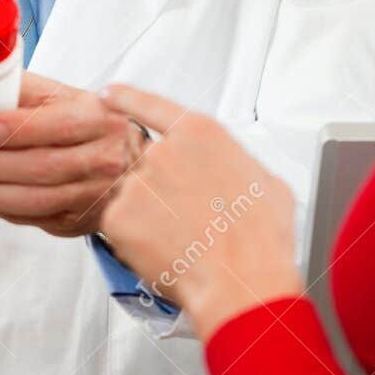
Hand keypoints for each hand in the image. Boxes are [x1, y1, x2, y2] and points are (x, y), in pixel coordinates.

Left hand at [0, 72, 145, 236]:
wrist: (133, 167)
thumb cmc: (94, 127)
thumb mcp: (72, 98)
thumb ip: (30, 91)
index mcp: (101, 120)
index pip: (60, 125)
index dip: (20, 129)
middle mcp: (102, 160)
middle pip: (40, 167)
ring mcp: (90, 196)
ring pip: (33, 201)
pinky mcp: (75, 222)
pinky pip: (31, 218)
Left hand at [99, 85, 302, 341]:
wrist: (241, 280)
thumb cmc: (259, 238)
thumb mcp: (264, 181)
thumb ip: (233, 163)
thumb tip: (230, 171)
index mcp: (199, 134)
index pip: (150, 105)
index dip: (127, 99)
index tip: (110, 94)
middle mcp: (162, 153)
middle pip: (146, 162)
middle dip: (161, 188)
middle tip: (188, 216)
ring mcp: (136, 185)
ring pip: (134, 197)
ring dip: (151, 215)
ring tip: (185, 239)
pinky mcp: (118, 219)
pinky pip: (122, 226)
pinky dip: (138, 239)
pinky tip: (168, 249)